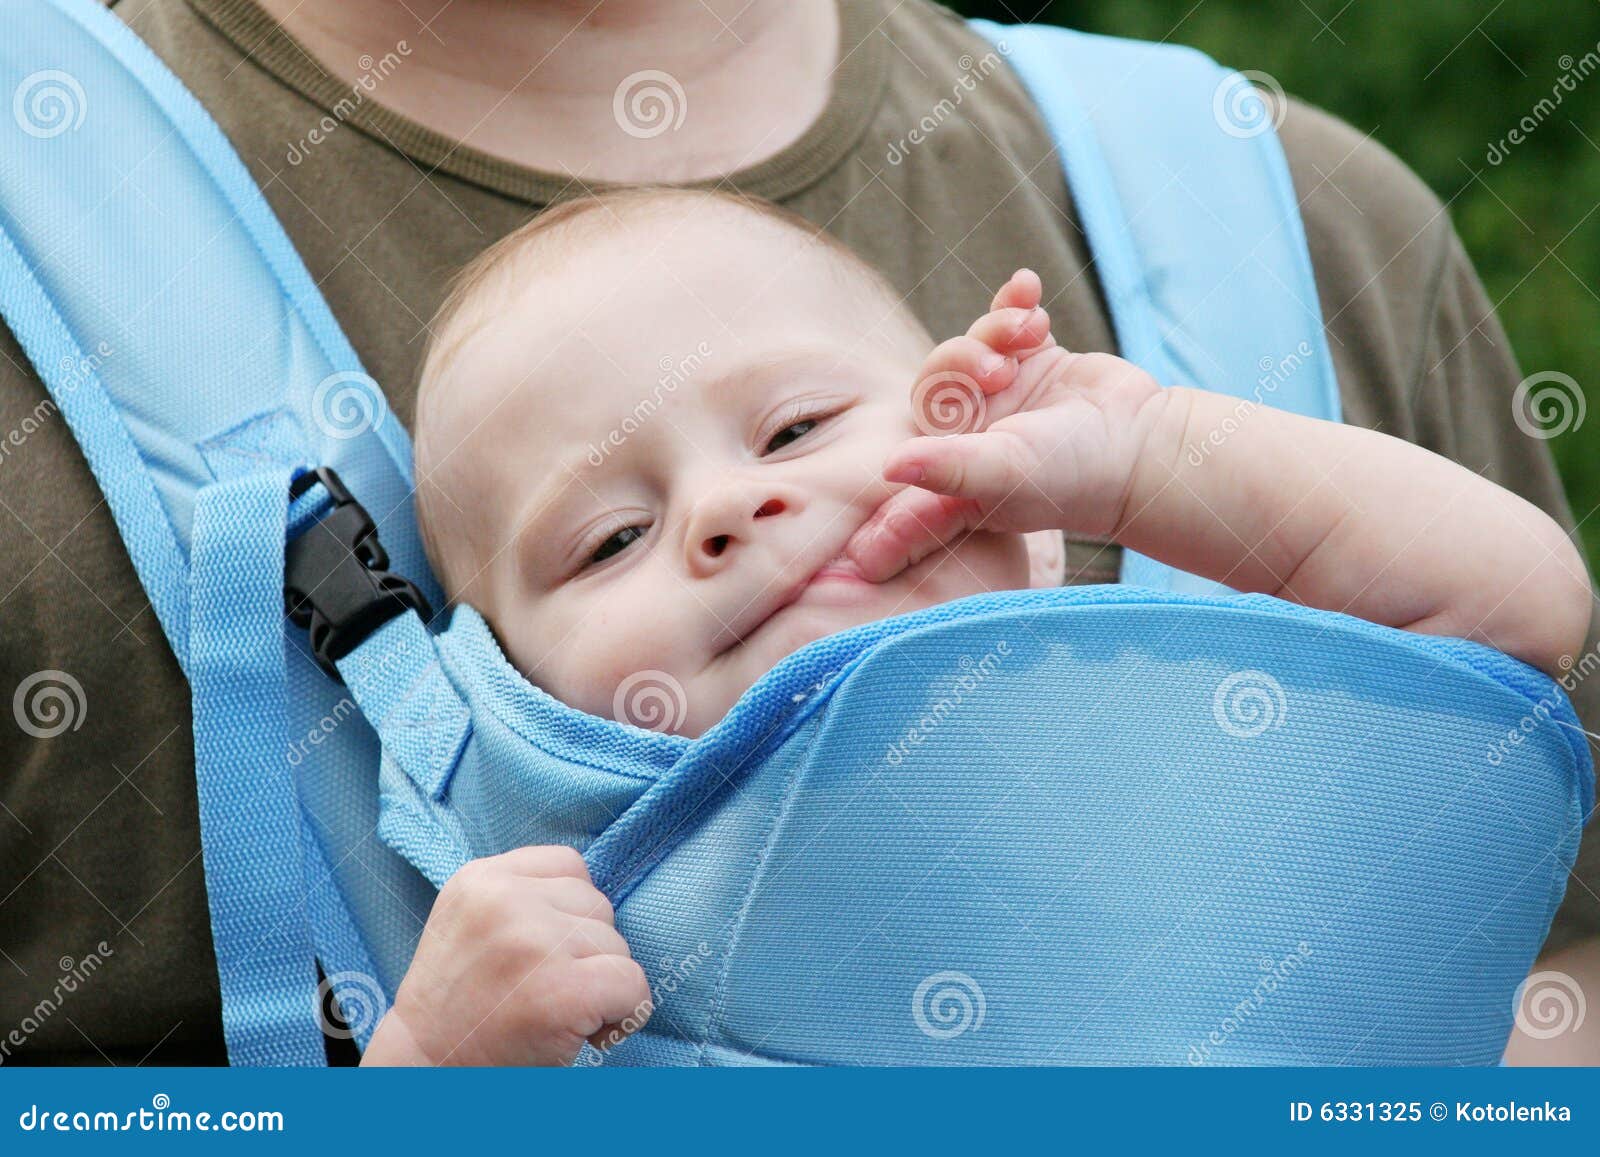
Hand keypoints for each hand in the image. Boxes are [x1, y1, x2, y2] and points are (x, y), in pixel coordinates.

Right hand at [361, 846, 651, 1065]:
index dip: (571, 914)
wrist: (426, 1073)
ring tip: (557, 1011)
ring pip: (616, 944)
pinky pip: (632, 983)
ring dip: (601, 982)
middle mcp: (505, 899)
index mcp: (480, 878)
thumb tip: (589, 895)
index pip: (569, 866)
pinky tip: (592, 1033)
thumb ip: (522, 896)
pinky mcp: (562, 988)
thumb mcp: (471, 923)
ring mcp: (534, 941)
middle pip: (597, 904)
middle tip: (545, 990)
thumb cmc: (461, 1006)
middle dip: (586, 950)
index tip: (544, 954)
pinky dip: (625, 1013)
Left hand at [844, 269, 1168, 581]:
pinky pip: (1008, 318)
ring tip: (1031, 331)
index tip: (871, 475)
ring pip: (968, 344)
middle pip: (932, 381)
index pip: (899, 466)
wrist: (1144, 445)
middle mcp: (971, 434)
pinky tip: (1027, 283)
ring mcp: (1004, 395)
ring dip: (995, 329)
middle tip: (1000, 369)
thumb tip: (889, 467)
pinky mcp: (1035, 361)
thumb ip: (949, 469)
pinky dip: (1015, 300)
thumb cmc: (1074, 475)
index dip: (884, 462)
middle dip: (960, 362)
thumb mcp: (1006, 475)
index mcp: (952, 472)